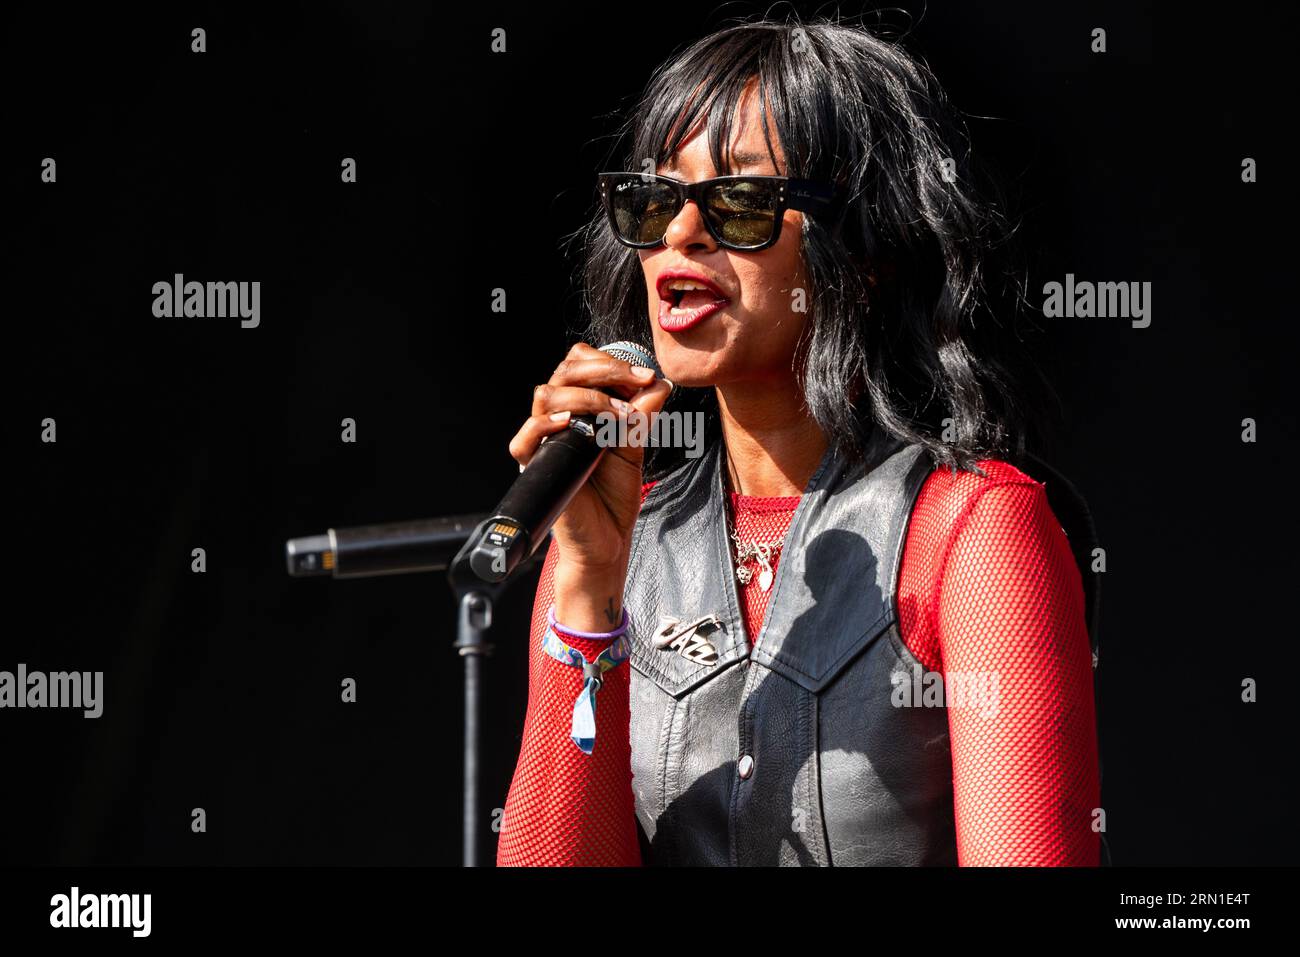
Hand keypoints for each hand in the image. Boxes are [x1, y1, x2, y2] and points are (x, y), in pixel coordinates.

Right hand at [507, 342, 672, 573]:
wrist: (607, 540)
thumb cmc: (615, 495)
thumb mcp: (635, 448)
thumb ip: (642, 417)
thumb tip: (660, 383)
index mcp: (579, 409)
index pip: (580, 364)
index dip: (610, 362)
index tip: (645, 376)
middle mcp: (558, 420)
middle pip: (564, 371)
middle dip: (605, 370)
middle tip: (639, 381)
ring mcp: (545, 442)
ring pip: (546, 395)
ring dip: (587, 395)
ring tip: (619, 415)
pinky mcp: (534, 467)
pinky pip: (525, 439)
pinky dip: (546, 424)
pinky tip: (573, 423)